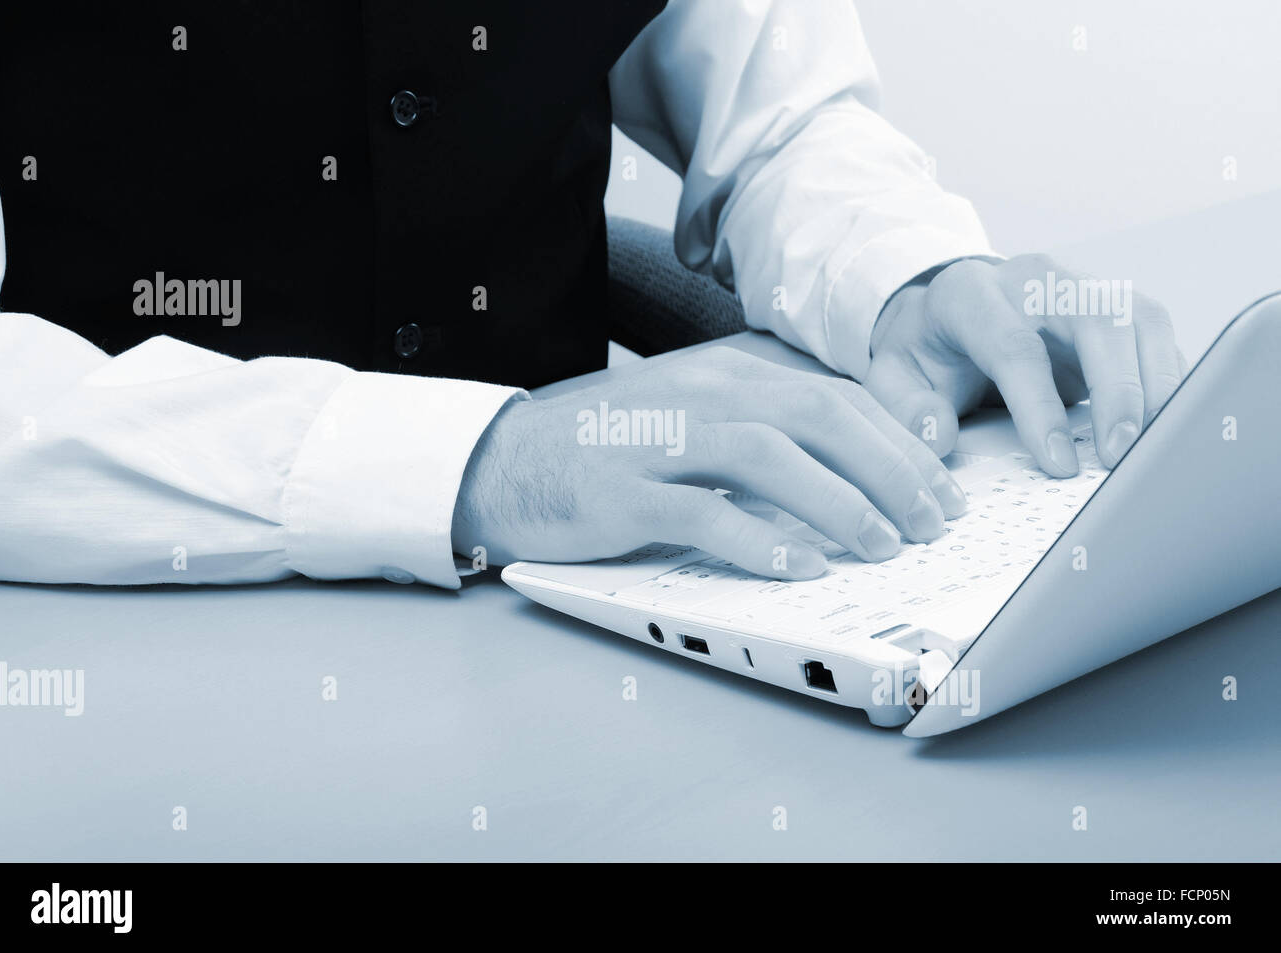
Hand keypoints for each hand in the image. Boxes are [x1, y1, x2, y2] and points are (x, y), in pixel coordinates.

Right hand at [452, 347, 968, 578]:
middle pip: (815, 415)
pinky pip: (699, 512)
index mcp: (725, 374)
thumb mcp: (694, 416)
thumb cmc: (610, 445)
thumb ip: (762, 427)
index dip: (899, 441)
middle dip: (889, 467)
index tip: (941, 486)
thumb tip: (851, 466)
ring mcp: (657, 441)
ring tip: (882, 544)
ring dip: (837, 500)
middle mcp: (698, 395)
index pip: (833, 395)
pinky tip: (798, 564)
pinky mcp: (620, 492)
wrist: (504, 460)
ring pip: (766, 455)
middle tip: (932, 521)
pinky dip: (756, 537)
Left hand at [864, 254, 1187, 473]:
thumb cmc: (928, 347)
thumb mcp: (894, 374)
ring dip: (1154, 385)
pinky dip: (1169, 380)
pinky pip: (1158, 335)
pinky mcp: (1117, 305)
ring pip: (1140, 319)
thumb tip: (936, 440)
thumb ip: (906, 407)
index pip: (1015, 346)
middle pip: (1096, 319)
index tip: (1056, 462)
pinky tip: (1167, 424)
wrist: (950, 310)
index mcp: (973, 293)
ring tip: (1153, 446)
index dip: (1039, 407)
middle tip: (1120, 454)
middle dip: (1116, 390)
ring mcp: (1084, 286)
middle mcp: (1036, 278)